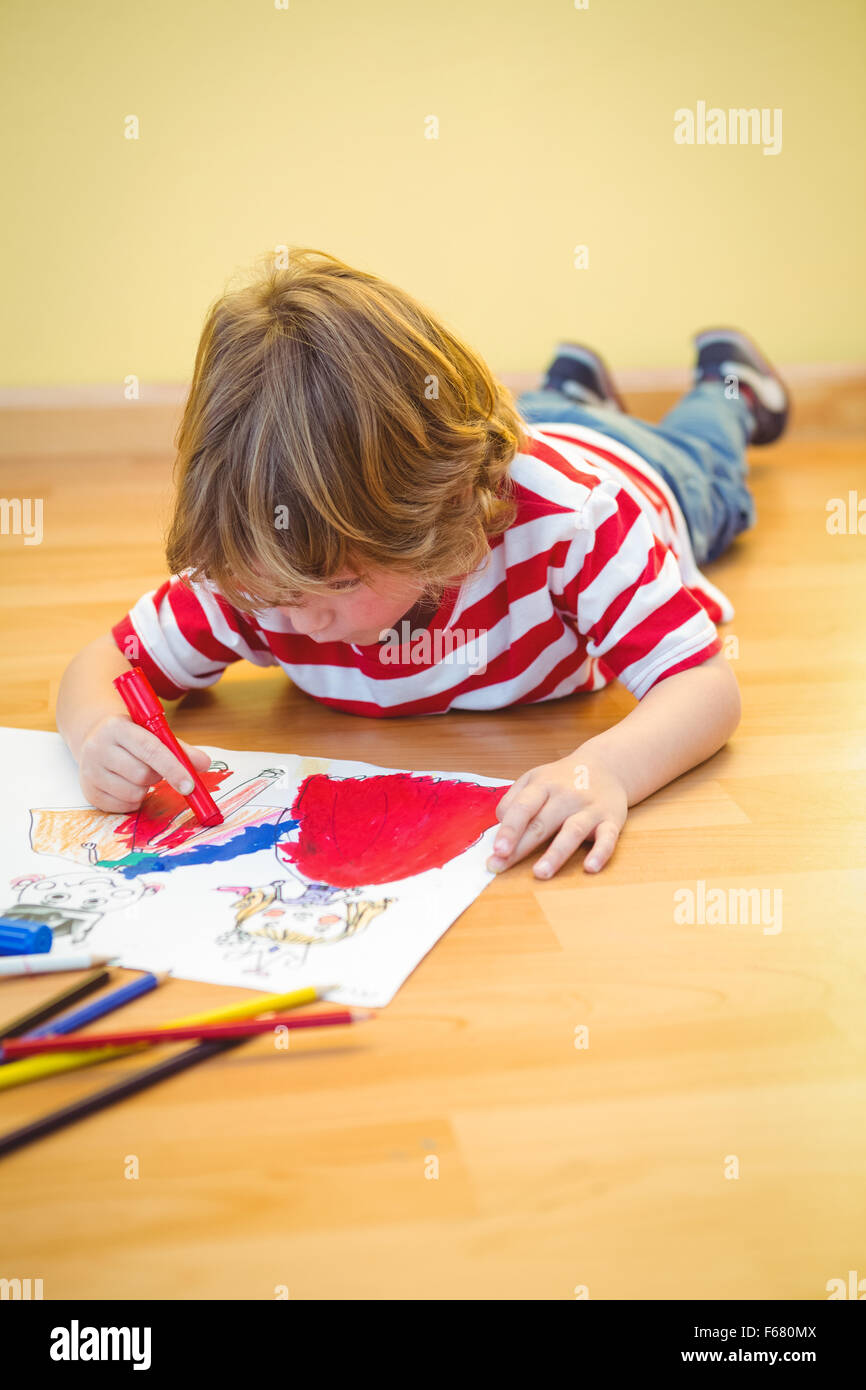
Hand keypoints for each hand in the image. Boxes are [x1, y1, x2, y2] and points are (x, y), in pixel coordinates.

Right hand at [78, 714, 212, 812]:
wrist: (95, 739)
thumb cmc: (132, 737)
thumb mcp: (153, 734)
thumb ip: (180, 749)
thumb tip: (205, 764)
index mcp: (117, 727)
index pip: (150, 749)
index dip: (173, 768)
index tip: (190, 786)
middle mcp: (98, 747)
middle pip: (142, 774)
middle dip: (157, 776)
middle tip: (154, 769)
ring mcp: (89, 771)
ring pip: (133, 793)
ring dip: (145, 789)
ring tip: (138, 775)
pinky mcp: (88, 791)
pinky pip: (123, 806)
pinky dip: (133, 800)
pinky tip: (127, 784)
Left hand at [487, 751, 627, 878]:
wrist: (606, 765)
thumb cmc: (562, 779)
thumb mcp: (534, 779)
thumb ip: (514, 801)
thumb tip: (500, 828)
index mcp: (543, 785)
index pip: (523, 808)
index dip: (509, 830)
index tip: (497, 850)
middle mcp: (566, 796)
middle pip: (542, 823)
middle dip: (521, 847)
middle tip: (502, 866)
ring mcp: (589, 808)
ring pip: (572, 831)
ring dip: (556, 853)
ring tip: (540, 873)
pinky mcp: (611, 820)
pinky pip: (608, 838)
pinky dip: (600, 853)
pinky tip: (590, 868)